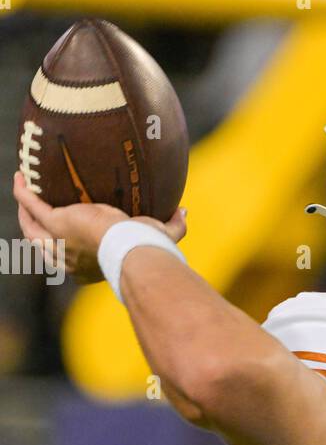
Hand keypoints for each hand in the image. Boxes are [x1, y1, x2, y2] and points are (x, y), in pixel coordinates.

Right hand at [14, 171, 186, 284]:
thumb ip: (174, 226)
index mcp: (88, 266)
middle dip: (36, 227)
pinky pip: (32, 206)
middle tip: (37, 207)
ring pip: (31, 227)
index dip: (65, 245)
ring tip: (25, 190)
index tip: (68, 230)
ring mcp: (58, 242)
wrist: (131, 249)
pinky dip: (24, 192)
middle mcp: (68, 258)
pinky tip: (21, 177)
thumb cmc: (147, 247)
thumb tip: (184, 211)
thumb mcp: (160, 235)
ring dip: (26, 210)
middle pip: (43, 244)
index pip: (70, 258)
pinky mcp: (55, 223)